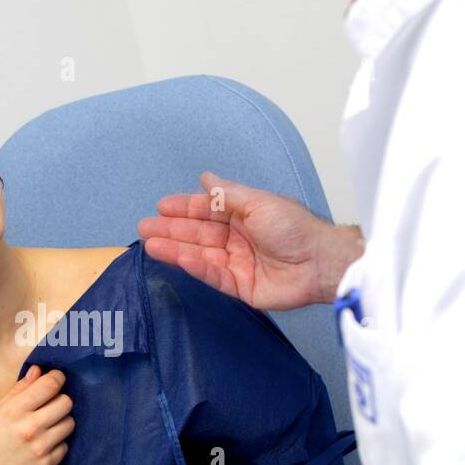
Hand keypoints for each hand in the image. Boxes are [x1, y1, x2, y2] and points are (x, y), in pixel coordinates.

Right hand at [0, 365, 74, 464]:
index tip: (55, 379)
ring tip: (46, 426)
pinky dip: (57, 443)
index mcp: (14, 410)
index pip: (51, 385)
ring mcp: (40, 448)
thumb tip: (38, 371)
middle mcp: (30, 428)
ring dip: (60, 421)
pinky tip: (42, 445)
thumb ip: (18, 390)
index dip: (57, 378)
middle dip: (59, 400)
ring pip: (69, 423)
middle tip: (49, 406)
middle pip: (66, 403)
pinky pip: (65, 446)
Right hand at [138, 170, 360, 309]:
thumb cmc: (296, 228)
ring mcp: (236, 264)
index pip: (206, 212)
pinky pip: (212, 275)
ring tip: (150, 243)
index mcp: (242, 217)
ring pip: (199, 255)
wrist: (319, 262)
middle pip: (198, 234)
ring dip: (175, 249)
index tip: (161, 206)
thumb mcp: (260, 203)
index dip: (184, 208)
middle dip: (171, 230)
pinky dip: (195, 266)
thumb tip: (206, 177)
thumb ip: (230, 194)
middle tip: (144, 227)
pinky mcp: (239, 287)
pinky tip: (179, 257)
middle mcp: (236, 240)